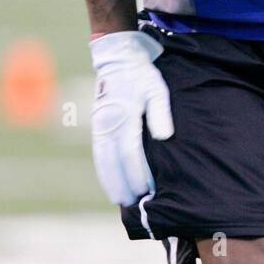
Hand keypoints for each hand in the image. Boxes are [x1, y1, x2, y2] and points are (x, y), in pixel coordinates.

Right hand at [89, 30, 173, 204]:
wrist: (118, 58)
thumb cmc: (143, 76)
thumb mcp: (157, 89)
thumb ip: (160, 114)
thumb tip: (164, 137)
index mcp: (124, 116)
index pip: (129, 152)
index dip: (138, 173)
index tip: (148, 190)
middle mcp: (108, 123)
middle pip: (113, 162)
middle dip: (123, 185)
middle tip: (134, 205)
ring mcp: (100, 125)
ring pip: (102, 160)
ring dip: (111, 182)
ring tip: (121, 201)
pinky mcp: (98, 125)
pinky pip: (98, 153)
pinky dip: (103, 170)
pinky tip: (111, 183)